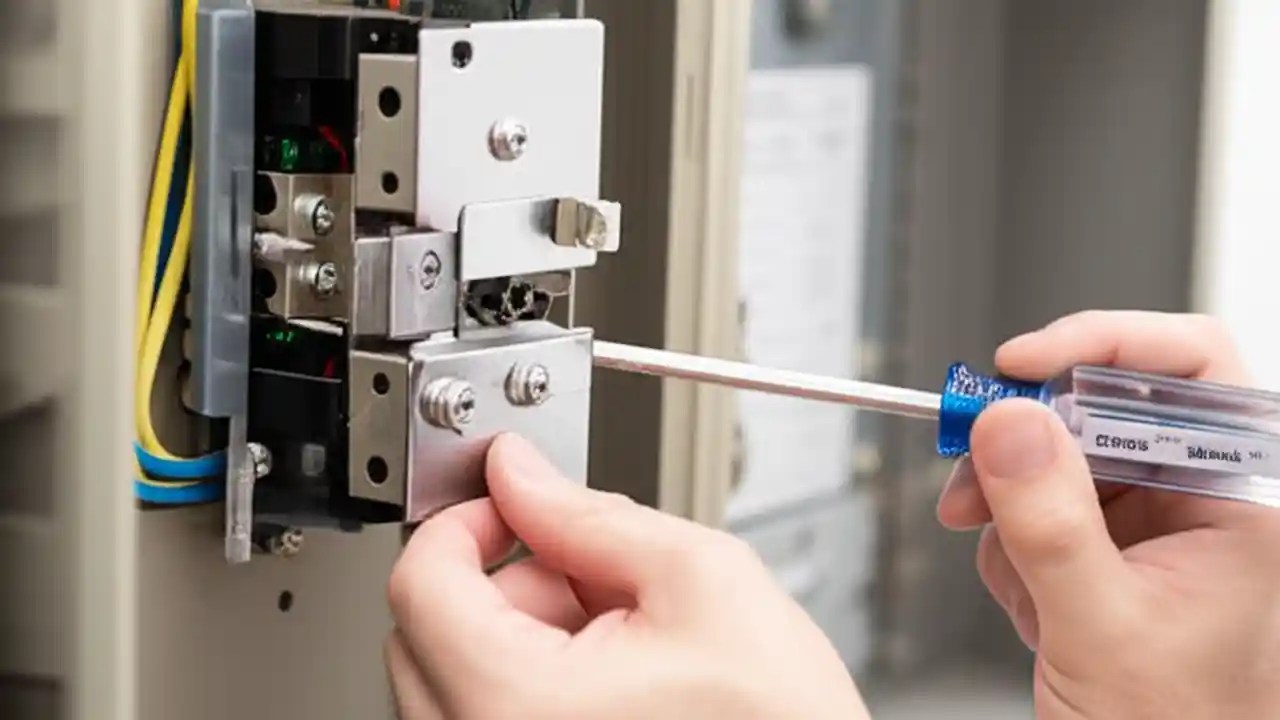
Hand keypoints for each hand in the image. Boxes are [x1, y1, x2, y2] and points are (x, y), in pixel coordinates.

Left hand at [386, 435, 868, 719]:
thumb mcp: (699, 578)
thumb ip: (590, 514)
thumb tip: (520, 472)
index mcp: (517, 704)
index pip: (420, 581)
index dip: (467, 516)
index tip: (512, 502)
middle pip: (425, 627)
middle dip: (504, 576)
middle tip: (589, 568)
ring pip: (451, 671)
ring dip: (520, 628)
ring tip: (618, 629)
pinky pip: (480, 713)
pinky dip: (529, 673)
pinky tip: (607, 668)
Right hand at [938, 311, 1279, 718]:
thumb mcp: (1102, 627)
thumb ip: (1053, 524)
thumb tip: (1008, 424)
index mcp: (1241, 499)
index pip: (1190, 366)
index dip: (1102, 342)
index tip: (1020, 364)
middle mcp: (1200, 498)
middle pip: (1100, 405)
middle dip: (1026, 450)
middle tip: (970, 472)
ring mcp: (1150, 522)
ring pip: (1053, 457)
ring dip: (1011, 515)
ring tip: (1026, 588)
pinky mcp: (1106, 544)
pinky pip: (1033, 504)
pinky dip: (1010, 547)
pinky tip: (1035, 604)